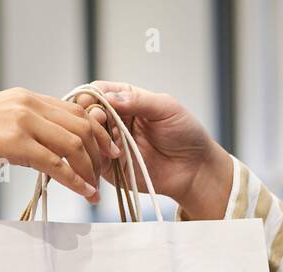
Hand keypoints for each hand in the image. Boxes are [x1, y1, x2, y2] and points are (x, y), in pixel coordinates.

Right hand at [0, 88, 119, 202]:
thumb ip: (21, 130)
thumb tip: (38, 148)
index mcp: (26, 97)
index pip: (74, 110)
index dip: (96, 131)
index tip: (106, 149)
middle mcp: (29, 104)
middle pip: (81, 125)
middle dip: (100, 151)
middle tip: (106, 171)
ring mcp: (23, 121)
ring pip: (74, 144)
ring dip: (90, 169)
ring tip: (95, 189)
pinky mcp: (16, 143)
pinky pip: (56, 163)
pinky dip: (75, 180)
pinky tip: (83, 192)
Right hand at [75, 81, 233, 219]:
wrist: (194, 169)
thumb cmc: (186, 134)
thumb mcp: (166, 108)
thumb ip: (138, 100)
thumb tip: (110, 97)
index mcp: (127, 101)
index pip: (100, 92)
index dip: (92, 94)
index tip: (92, 99)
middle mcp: (116, 121)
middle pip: (88, 113)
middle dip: (89, 115)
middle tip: (99, 119)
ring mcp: (111, 144)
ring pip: (88, 137)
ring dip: (92, 136)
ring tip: (106, 139)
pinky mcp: (111, 168)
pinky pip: (94, 161)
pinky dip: (93, 157)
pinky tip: (105, 155)